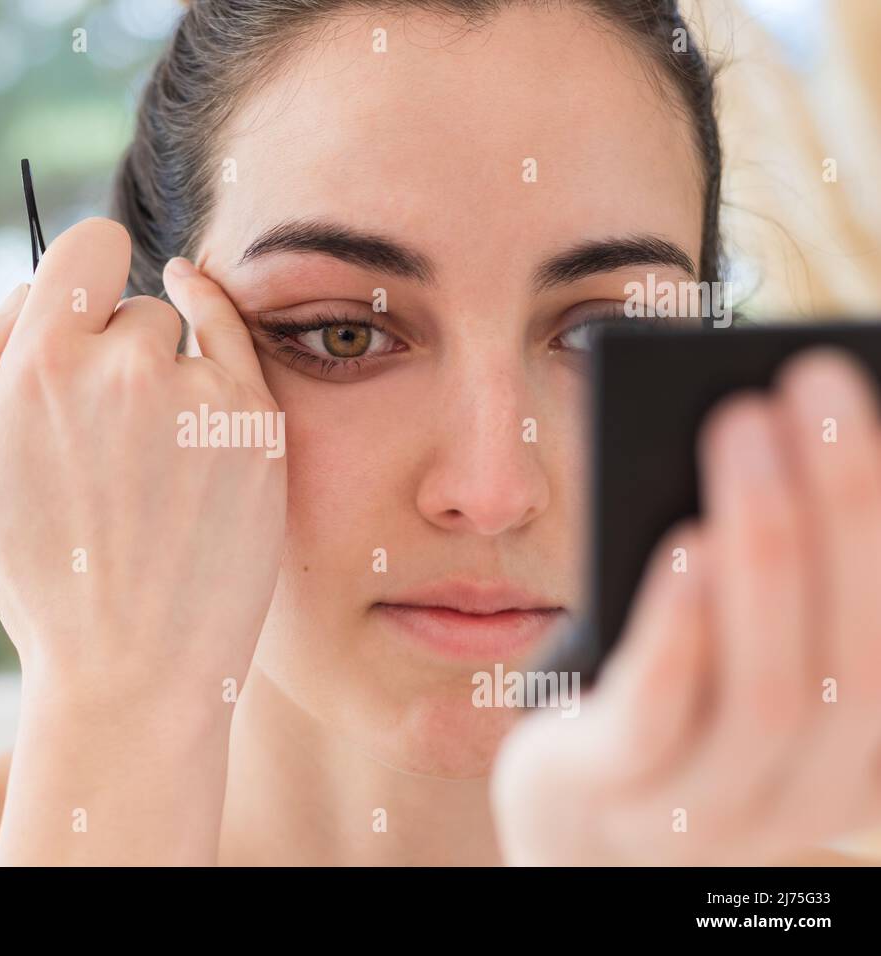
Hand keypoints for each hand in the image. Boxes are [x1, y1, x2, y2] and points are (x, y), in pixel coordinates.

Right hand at [0, 217, 285, 863]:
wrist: (132, 673)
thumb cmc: (42, 575)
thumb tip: (34, 288)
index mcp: (41, 367)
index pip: (86, 248)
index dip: (88, 275)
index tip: (93, 305)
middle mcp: (125, 365)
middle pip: (137, 306)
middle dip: (124, 350)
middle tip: (112, 435)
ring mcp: (200, 394)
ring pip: (190, 337)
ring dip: (174, 373)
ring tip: (154, 463)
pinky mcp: (257, 426)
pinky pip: (242, 355)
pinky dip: (225, 358)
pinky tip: (208, 384)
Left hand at [492, 348, 880, 864]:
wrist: (573, 842)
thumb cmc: (667, 718)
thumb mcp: (734, 658)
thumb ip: (775, 586)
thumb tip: (783, 435)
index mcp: (861, 752)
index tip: (873, 407)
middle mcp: (810, 792)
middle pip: (856, 651)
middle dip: (844, 506)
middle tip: (814, 382)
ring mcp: (711, 809)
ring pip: (769, 687)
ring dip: (766, 547)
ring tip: (744, 428)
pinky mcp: (609, 793)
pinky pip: (656, 716)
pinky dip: (680, 629)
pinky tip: (685, 544)